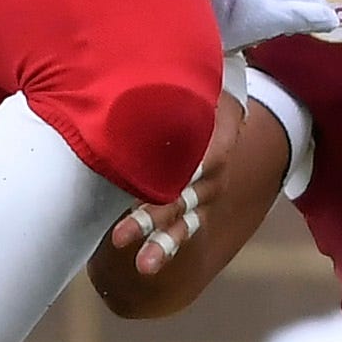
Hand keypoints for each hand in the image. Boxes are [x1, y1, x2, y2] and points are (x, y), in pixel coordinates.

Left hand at [106, 97, 241, 277]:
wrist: (220, 98)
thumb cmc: (192, 86)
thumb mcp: (193, 80)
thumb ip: (173, 85)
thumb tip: (131, 74)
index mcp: (219, 131)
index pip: (205, 156)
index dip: (182, 172)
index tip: (150, 184)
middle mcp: (214, 166)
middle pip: (185, 194)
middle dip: (153, 217)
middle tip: (121, 237)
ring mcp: (207, 189)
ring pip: (186, 219)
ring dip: (164, 243)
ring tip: (144, 267)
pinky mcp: (197, 202)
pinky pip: (186, 225)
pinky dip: (167, 240)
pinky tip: (145, 261)